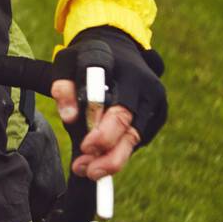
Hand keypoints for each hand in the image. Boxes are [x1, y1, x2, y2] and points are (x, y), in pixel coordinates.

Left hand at [50, 24, 166, 179]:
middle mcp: (139, 79)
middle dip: (107, 149)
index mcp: (110, 62)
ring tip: (90, 172)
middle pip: (126, 119)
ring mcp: (154, 95)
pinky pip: (141, 137)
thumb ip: (62, 87)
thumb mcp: (65, 65)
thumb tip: (69, 117)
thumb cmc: (85, 62)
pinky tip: (104, 157)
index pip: (103, 91)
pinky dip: (123, 150)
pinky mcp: (160, 110)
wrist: (119, 49)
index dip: (97, 121)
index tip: (85, 146)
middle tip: (87, 171)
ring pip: (136, 134)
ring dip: (114, 158)